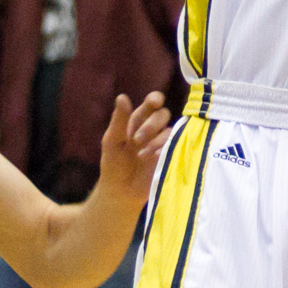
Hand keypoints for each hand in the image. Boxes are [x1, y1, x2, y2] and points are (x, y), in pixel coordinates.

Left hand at [95, 92, 171, 207]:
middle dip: (151, 125)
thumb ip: (119, 119)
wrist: (121, 192)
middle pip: (162, 114)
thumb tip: (122, 96)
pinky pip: (175, 144)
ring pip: (170, 129)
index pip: (152, 102)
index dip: (155, 99)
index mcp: (137, 120)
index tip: (154, 102)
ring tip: (141, 155)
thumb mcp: (112, 141)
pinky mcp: (170, 155)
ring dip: (155, 139)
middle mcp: (153, 128)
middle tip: (136, 140)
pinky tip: (151, 158)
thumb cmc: (114, 164)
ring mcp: (162, 142)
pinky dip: (163, 148)